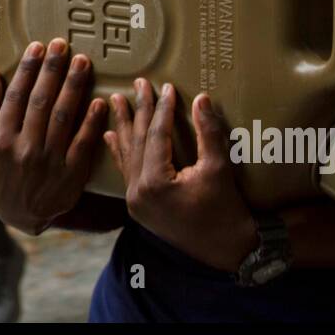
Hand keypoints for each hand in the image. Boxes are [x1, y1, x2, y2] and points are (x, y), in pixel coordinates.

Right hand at [0, 38, 108, 234]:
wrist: (21, 215)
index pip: (16, 97)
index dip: (28, 69)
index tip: (38, 47)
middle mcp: (24, 149)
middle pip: (41, 102)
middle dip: (53, 70)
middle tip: (63, 45)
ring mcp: (49, 162)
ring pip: (64, 117)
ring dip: (74, 87)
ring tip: (82, 62)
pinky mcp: (71, 175)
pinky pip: (83, 143)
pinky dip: (92, 122)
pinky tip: (99, 101)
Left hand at [106, 80, 257, 271]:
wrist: (226, 252)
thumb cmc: (226, 210)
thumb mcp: (219, 168)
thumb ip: (208, 132)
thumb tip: (201, 98)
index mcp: (155, 183)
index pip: (156, 135)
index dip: (162, 108)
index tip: (166, 86)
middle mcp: (137, 192)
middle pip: (137, 141)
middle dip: (139, 110)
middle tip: (138, 83)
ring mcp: (134, 201)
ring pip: (127, 155)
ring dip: (123, 126)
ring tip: (116, 100)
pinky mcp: (138, 207)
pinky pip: (126, 172)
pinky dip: (119, 151)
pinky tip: (109, 135)